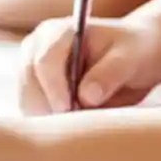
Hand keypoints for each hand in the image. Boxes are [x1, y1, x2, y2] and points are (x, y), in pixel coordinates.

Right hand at [20, 18, 160, 114]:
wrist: (134, 55)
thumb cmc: (134, 51)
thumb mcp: (130, 58)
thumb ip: (109, 74)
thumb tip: (87, 97)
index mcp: (57, 32)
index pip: (44, 62)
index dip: (55, 89)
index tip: (70, 111)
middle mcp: (36, 47)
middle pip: (29, 83)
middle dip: (48, 107)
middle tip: (74, 128)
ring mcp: (31, 68)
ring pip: (27, 99)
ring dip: (46, 116)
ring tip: (76, 127)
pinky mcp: (34, 88)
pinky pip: (32, 109)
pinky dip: (46, 122)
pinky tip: (68, 127)